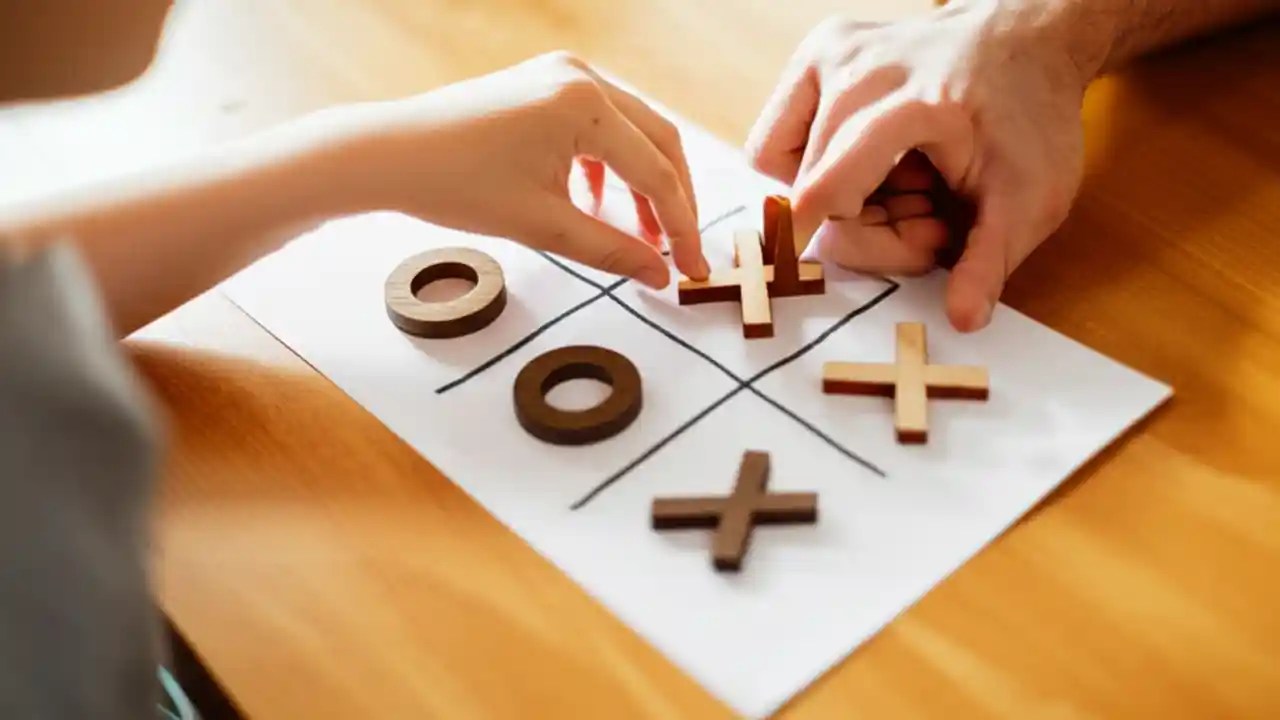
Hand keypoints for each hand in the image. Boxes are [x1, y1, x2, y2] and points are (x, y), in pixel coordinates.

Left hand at [334, 52, 706, 287]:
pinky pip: (599, 126)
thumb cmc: (455, 184)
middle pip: (658, 142)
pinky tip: (597, 204)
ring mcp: (562, 74)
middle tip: (679, 250)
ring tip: (642, 236)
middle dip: (673, 201)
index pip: (656, 172)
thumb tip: (658, 275)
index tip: (692, 268)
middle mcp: (582, 77)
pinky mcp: (545, 84)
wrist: (391, 155)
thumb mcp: (542, 225)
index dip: (681, 227)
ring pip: (632, 133)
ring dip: (643, 184)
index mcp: (585, 105)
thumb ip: (611, 249)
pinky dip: (609, 166)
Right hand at [746, 3, 1089, 330]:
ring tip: (902, 184)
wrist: (1027, 38)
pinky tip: (877, 160)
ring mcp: (828, 53)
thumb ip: (990, 261)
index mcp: (910, 102)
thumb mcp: (1031, 198)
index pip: (825, 190)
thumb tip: (964, 320)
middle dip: (864, 224)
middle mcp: (855, 68)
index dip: (857, 244)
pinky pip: (778, 139)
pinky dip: (819, 164)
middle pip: (810, 189)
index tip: (921, 247)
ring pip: (781, 166)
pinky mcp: (815, 53)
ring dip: (835, 194)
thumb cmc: (1030, 117)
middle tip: (930, 214)